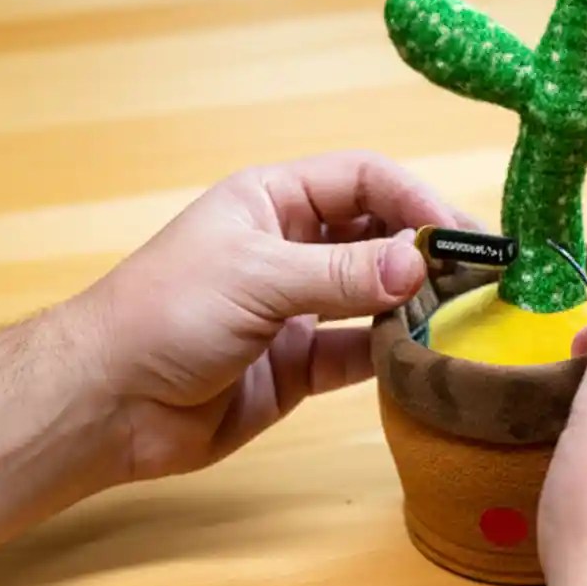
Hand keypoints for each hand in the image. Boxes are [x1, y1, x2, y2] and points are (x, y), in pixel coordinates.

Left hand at [71, 150, 470, 481]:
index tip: (458, 233)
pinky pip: (359, 353)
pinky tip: (422, 357)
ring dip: (416, 303)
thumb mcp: (257, 277)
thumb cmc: (165, 313)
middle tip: (480, 275)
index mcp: (275, 201)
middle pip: (378, 236)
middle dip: (426, 250)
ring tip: (466, 315)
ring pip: (375, 296)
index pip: (364, 181)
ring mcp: (298, 308)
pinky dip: (390, 354)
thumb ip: (341, 273)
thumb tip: (419, 263)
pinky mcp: (299, 364)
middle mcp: (292, 248)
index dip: (414, 199)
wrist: (106, 404)